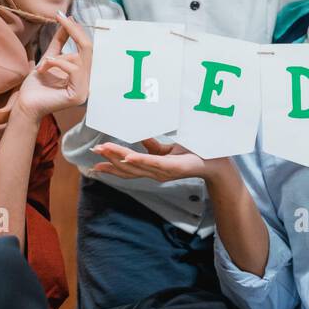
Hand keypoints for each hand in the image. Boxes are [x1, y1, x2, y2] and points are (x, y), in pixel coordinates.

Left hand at [15, 12, 92, 119]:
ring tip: (42, 65)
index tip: (63, 16)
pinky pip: (74, 70)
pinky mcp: (79, 95)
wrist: (25, 104)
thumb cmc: (36, 85)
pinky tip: (44, 68)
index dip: (77, 30)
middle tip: (61, 18)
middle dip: (74, 31)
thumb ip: (60, 41)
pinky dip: (57, 64)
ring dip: (57, 58)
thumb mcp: (50, 57)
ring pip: (79, 59)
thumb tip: (69, 19)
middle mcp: (89, 81)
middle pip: (89, 49)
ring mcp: (86, 90)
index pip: (87, 47)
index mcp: (84, 73)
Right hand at [90, 137, 225, 184]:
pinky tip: (128, 157)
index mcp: (152, 169)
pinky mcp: (173, 167)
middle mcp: (155, 173)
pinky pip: (153, 162)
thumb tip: (137, 134)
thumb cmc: (191, 154)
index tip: (94, 167)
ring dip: (119, 157)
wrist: (214, 160)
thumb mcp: (166, 149)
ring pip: (136, 165)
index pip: (127, 170)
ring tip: (105, 149)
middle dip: (110, 162)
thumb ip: (152, 145)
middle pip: (127, 169)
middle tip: (94, 154)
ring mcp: (163, 171)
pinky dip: (139, 160)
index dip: (111, 168)